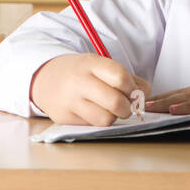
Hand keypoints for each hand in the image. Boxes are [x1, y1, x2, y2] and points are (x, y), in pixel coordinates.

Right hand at [29, 53, 150, 125]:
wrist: (45, 78)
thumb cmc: (80, 72)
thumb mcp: (99, 65)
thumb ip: (125, 77)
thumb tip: (145, 94)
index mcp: (90, 63)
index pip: (120, 77)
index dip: (133, 88)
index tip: (132, 91)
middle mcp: (78, 82)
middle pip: (115, 101)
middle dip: (127, 107)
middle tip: (125, 105)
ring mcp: (70, 102)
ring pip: (106, 119)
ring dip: (113, 117)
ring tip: (108, 109)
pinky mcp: (65, 118)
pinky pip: (93, 126)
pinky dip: (99, 121)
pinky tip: (94, 112)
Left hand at [147, 54, 189, 114]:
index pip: (184, 95)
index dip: (165, 101)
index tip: (147, 107)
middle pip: (179, 94)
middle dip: (157, 102)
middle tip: (135, 107)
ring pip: (187, 97)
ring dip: (164, 104)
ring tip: (145, 109)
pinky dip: (188, 105)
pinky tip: (173, 109)